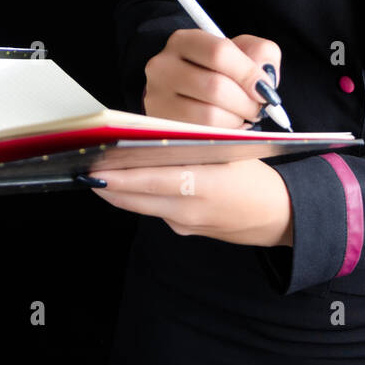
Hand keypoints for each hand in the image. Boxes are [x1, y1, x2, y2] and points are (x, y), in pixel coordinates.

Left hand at [87, 157, 293, 248]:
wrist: (280, 216)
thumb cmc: (256, 174)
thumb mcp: (230, 151)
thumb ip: (194, 146)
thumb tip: (154, 136)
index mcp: (203, 185)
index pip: (150, 181)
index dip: (119, 177)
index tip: (95, 168)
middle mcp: (190, 209)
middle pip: (137, 198)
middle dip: (109, 186)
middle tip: (84, 170)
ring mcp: (186, 223)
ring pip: (142, 206)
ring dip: (118, 193)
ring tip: (97, 177)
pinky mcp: (185, 229)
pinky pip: (156, 210)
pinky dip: (139, 198)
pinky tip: (127, 185)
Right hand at [142, 30, 281, 128]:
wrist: (185, 93)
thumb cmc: (218, 71)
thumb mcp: (240, 52)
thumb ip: (260, 54)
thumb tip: (265, 80)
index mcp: (184, 41)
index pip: (220, 52)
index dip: (248, 73)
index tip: (265, 87)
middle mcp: (163, 66)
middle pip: (216, 87)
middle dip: (247, 101)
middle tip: (258, 107)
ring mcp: (158, 98)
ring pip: (210, 115)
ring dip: (237, 119)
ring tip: (243, 115)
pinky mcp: (163, 125)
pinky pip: (203, 134)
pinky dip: (225, 133)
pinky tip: (230, 126)